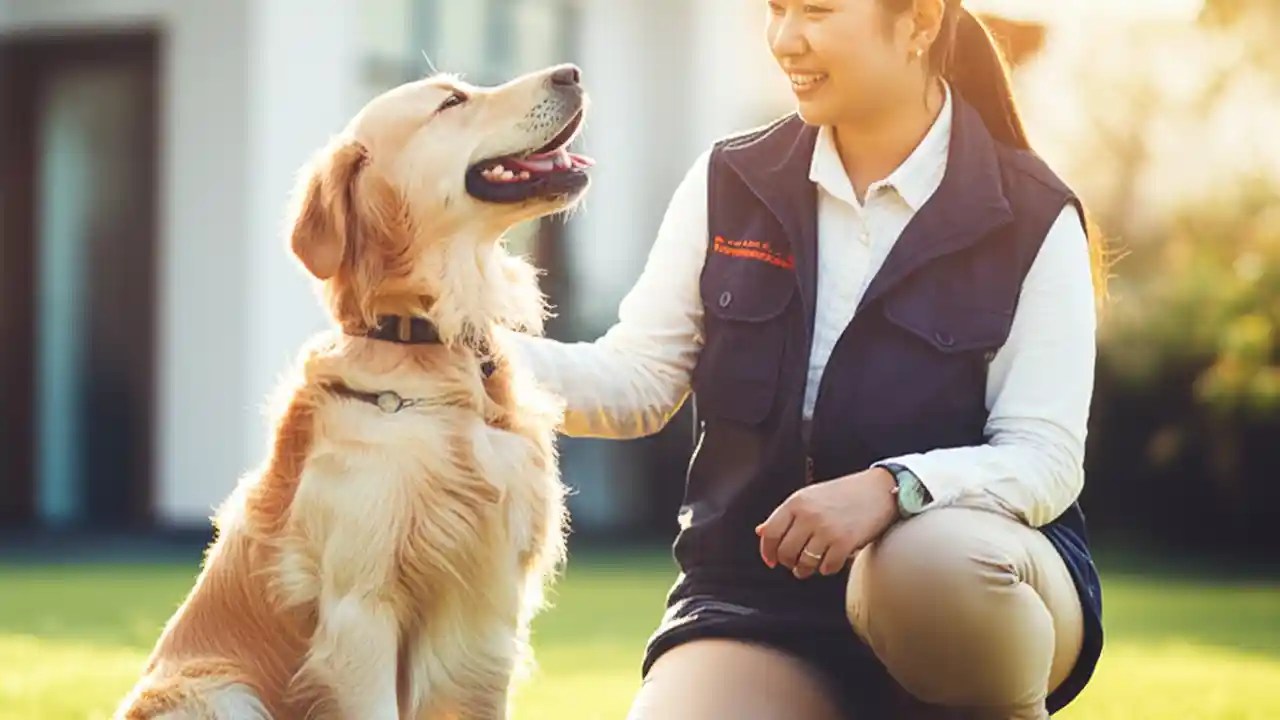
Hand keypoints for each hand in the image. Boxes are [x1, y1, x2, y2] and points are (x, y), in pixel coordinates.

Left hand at [755, 467, 899, 578]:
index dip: (767, 550)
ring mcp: (826, 530)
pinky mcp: (844, 543)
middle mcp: (809, 515)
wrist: (879, 490)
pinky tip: (831, 561)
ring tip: (811, 565)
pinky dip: (827, 569)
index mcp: (797, 502)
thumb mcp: (810, 497)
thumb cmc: (845, 493)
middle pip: (785, 552)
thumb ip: (786, 515)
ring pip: (804, 563)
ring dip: (806, 569)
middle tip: (795, 563)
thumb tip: (760, 531)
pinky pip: (826, 567)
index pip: (770, 532)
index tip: (771, 560)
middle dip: (788, 562)